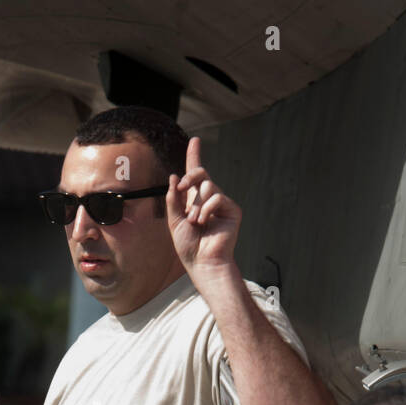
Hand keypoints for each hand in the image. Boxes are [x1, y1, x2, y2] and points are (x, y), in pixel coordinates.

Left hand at [166, 137, 241, 273]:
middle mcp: (209, 199)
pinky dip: (207, 210)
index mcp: (194, 200)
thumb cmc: (188, 245)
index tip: (195, 140)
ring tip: (195, 222)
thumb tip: (174, 177)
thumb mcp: (173, 220)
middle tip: (181, 189)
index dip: (194, 156)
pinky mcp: (232, 210)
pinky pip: (218, 197)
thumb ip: (173, 199)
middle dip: (190, 177)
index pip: (195, 174)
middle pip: (200, 173)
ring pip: (208, 187)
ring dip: (196, 205)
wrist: (202, 261)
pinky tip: (205, 223)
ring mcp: (221, 204)